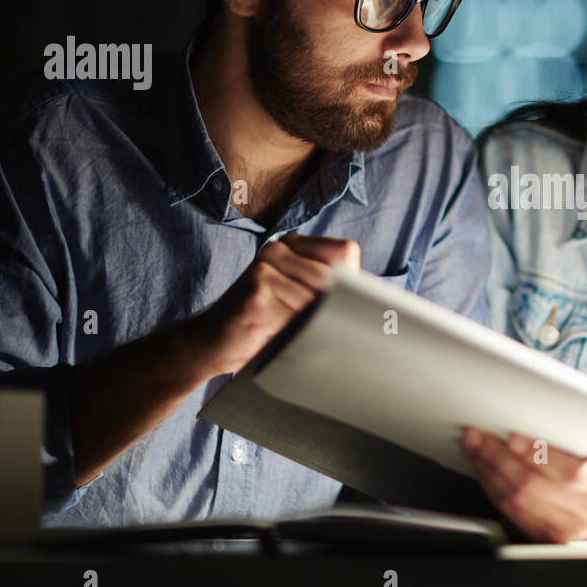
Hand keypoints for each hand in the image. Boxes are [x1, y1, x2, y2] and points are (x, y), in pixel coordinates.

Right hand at [186, 234, 361, 376]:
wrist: (209, 341)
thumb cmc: (260, 323)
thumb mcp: (296, 300)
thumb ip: (327, 290)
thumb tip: (377, 300)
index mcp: (292, 245)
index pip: (345, 253)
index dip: (351, 284)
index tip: (348, 307)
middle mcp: (278, 249)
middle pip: (334, 276)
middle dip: (333, 307)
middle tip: (320, 326)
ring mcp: (265, 266)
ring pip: (317, 297)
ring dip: (313, 322)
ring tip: (295, 332)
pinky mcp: (257, 290)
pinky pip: (296, 313)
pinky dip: (297, 331)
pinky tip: (278, 335)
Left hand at [460, 428, 586, 542]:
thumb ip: (574, 428)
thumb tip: (537, 411)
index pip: (569, 471)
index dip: (537, 454)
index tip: (512, 436)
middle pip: (534, 486)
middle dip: (498, 458)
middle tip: (478, 436)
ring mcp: (567, 526)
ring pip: (517, 500)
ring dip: (488, 470)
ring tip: (474, 447)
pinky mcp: (546, 535)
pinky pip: (510, 512)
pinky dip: (491, 487)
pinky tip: (483, 468)